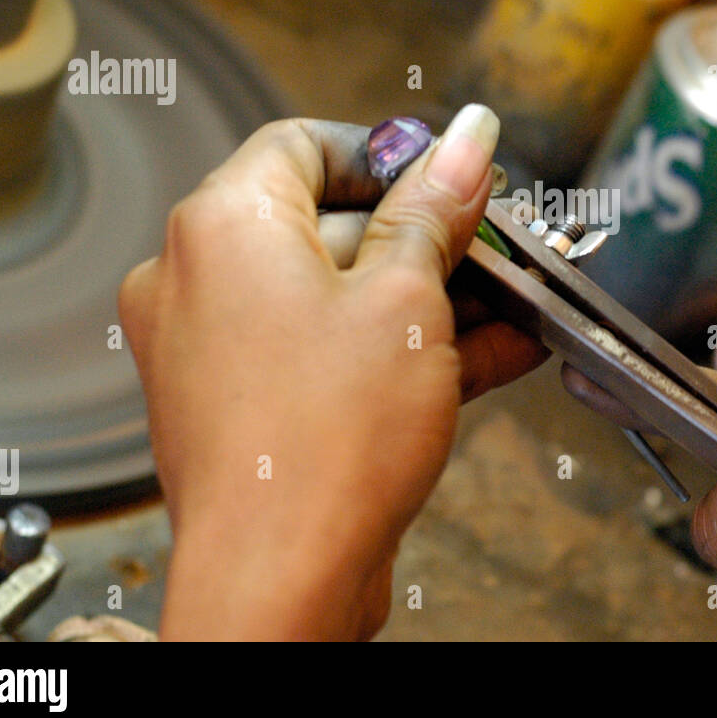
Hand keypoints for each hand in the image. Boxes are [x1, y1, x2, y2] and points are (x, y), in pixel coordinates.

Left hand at [119, 107, 545, 639]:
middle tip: (499, 247)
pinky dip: (397, 349)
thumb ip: (436, 209)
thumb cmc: (323, 441)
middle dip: (428, 238)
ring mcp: (220, 348)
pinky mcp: (246, 405)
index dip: (388, 153)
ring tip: (514, 308)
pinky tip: (489, 354)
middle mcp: (202, 279)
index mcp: (223, 225)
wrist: (278, 581)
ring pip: (338, 296)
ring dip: (429, 299)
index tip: (452, 175)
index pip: (303, 144)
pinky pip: (328, 353)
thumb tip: (466, 136)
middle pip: (329, 223)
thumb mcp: (407, 300)